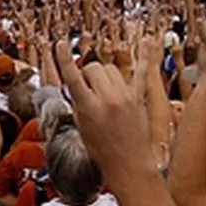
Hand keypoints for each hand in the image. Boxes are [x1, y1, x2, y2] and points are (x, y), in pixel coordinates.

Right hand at [52, 23, 152, 173]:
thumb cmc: (103, 150)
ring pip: (111, 68)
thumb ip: (79, 103)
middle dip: (88, 74)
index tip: (60, 44)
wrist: (129, 164)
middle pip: (94, 67)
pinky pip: (140, 71)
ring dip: (104, 74)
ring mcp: (124, 96)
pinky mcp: (138, 97)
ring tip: (104, 89)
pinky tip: (145, 41)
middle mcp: (107, 98)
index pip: (73, 76)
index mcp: (89, 107)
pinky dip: (143, 56)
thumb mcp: (81, 127)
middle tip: (88, 88)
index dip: (63, 58)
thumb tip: (78, 86)